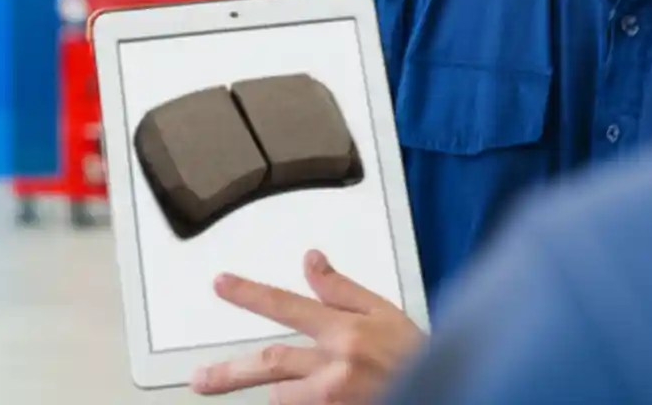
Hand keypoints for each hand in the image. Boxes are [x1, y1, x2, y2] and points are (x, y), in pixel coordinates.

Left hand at [191, 250, 423, 403]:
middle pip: (270, 364)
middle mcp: (336, 368)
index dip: (250, 294)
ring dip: (283, 394)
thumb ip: (342, 290)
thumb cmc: (420, 358)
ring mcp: (334, 402)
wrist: (451, 397)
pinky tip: (305, 400)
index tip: (221, 284)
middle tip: (200, 378)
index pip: (287, 305)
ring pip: (283, 398)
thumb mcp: (386, 313)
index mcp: (346, 333)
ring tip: (293, 391)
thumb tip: (310, 260)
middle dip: (229, 372)